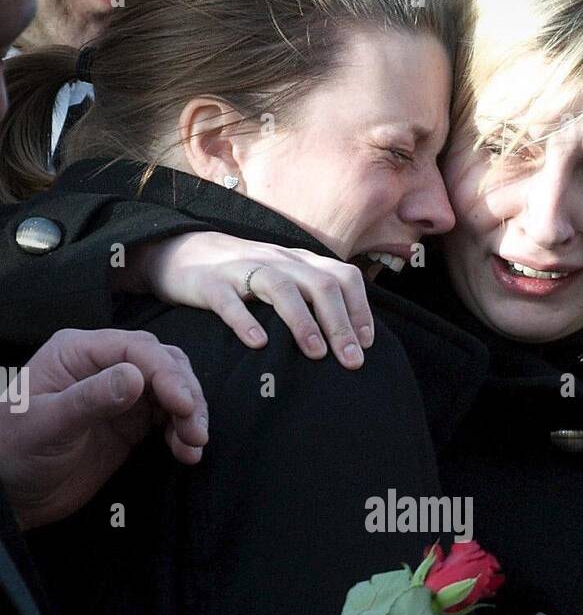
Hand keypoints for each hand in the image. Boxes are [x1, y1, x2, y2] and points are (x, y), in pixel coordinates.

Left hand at [0, 327, 208, 530]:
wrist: (12, 496)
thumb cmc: (14, 452)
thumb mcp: (46, 425)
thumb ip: (89, 400)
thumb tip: (135, 377)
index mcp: (77, 353)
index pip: (136, 349)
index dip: (166, 373)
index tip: (183, 405)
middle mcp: (102, 366)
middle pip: (163, 364)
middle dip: (185, 393)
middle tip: (195, 431)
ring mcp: (120, 395)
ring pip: (172, 390)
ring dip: (190, 415)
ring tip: (193, 446)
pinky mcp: (131, 424)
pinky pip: (169, 419)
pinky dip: (183, 434)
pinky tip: (186, 454)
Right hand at [127, 233, 374, 368]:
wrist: (182, 252)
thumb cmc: (243, 277)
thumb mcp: (283, 280)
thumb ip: (312, 299)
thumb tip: (349, 338)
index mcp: (299, 262)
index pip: (342, 277)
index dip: (360, 309)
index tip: (366, 345)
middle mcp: (277, 261)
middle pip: (319, 285)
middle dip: (341, 324)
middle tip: (352, 362)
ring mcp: (243, 269)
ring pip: (280, 288)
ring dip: (303, 322)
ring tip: (316, 354)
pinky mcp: (210, 283)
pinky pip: (229, 301)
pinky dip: (245, 321)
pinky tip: (258, 345)